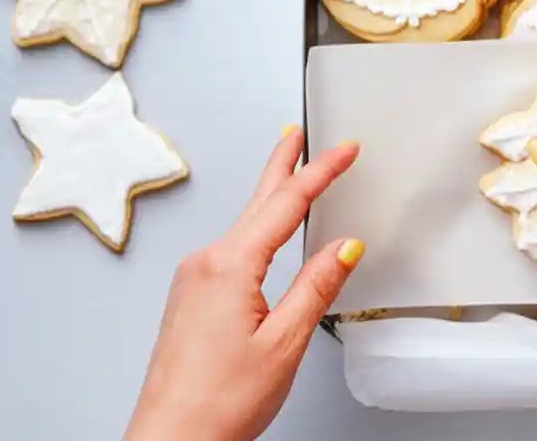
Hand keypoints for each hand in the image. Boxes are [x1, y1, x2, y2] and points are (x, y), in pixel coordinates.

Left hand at [125, 130, 363, 440]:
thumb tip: (344, 247)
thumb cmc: (217, 403)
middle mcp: (205, 265)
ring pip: (242, 224)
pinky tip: (264, 234)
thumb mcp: (284, 342)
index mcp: (229, 267)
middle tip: (297, 132)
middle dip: (281, 163)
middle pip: (255, 201)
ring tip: (288, 172)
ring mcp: (193, 280)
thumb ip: (316, 287)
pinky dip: (255, 228)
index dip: (320, 172)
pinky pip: (230, 248)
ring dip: (269, 195)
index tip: (345, 150)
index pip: (286, 205)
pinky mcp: (191, 298)